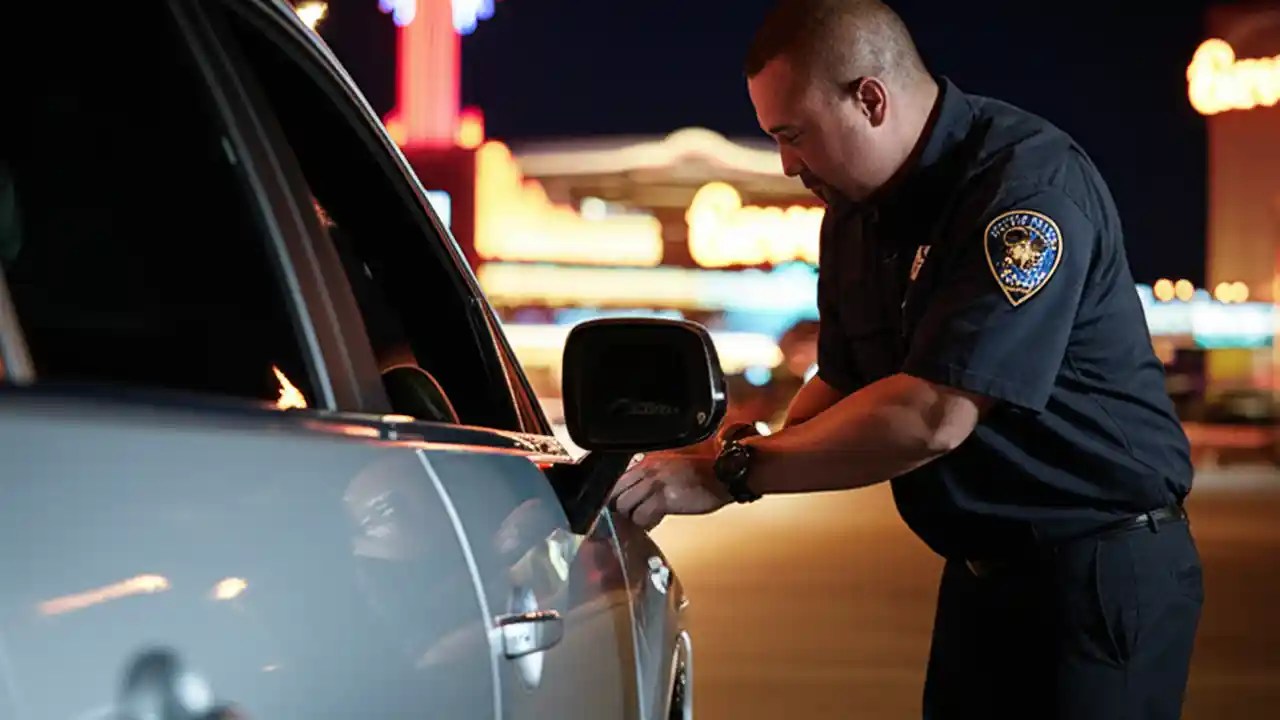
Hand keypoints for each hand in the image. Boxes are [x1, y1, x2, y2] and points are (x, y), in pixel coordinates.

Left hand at [609, 452, 730, 529]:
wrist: (723, 476)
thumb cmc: (703, 474)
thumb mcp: (671, 469)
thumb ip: (652, 479)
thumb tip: (637, 496)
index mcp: (647, 462)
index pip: (617, 481)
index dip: (615, 498)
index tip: (619, 509)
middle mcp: (647, 470)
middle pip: (616, 493)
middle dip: (619, 510)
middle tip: (628, 519)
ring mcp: (655, 484)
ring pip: (624, 505)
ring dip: (631, 518)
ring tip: (641, 523)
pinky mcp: (664, 499)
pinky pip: (642, 516)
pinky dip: (645, 524)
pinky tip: (653, 525)